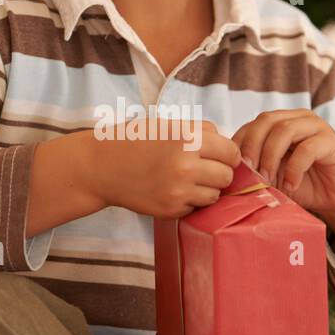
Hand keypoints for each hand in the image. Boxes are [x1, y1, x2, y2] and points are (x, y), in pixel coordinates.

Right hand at [89, 118, 241, 219]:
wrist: (103, 166)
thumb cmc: (137, 141)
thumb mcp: (169, 124)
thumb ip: (202, 131)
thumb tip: (229, 147)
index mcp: (188, 139)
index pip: (231, 153)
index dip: (228, 155)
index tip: (220, 156)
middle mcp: (186, 165)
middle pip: (226, 177)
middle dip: (219, 173)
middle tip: (203, 169)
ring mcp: (178, 191)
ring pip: (214, 196)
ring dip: (206, 189)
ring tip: (188, 180)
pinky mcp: (170, 209)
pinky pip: (195, 208)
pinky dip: (189, 201)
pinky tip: (172, 190)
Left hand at [230, 110, 334, 219]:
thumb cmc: (304, 184)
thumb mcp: (274, 176)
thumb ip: (255, 169)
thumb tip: (229, 174)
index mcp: (281, 123)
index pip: (252, 124)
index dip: (239, 144)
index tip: (232, 168)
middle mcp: (297, 119)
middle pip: (266, 120)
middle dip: (252, 146)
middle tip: (247, 172)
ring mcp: (316, 127)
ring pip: (285, 130)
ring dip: (270, 157)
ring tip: (267, 180)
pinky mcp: (331, 142)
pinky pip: (307, 149)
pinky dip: (294, 169)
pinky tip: (290, 186)